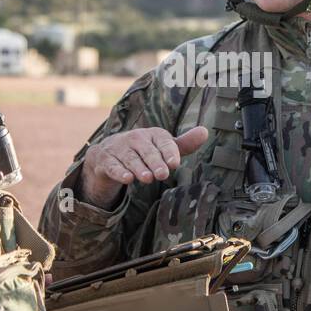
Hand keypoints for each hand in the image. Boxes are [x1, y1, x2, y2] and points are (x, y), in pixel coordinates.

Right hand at [78, 126, 208, 208]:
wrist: (107, 154)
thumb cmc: (142, 151)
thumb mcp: (162, 148)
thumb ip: (183, 144)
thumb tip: (205, 132)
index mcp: (151, 134)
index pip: (162, 141)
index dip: (169, 151)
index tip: (175, 163)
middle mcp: (134, 138)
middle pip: (146, 150)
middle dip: (155, 162)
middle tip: (163, 174)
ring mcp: (118, 148)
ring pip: (130, 159)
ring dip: (138, 168)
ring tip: (147, 178)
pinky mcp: (105, 160)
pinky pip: (112, 166)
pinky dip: (119, 172)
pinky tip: (127, 179)